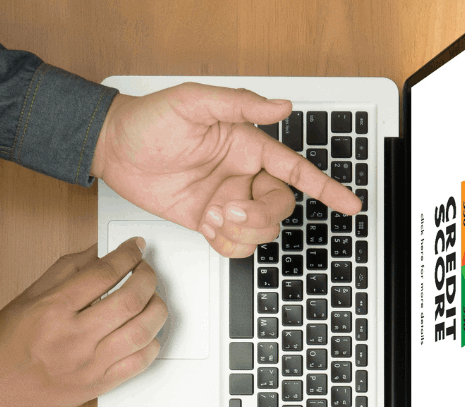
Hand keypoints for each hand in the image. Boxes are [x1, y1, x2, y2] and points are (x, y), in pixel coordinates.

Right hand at [0, 239, 166, 406]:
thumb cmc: (5, 345)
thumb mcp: (26, 297)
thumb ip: (65, 271)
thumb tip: (98, 251)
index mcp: (53, 309)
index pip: (104, 273)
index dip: (128, 255)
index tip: (137, 247)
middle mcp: (74, 337)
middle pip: (130, 300)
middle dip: (148, 278)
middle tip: (147, 271)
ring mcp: (89, 364)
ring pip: (142, 332)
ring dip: (157, 310)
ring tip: (154, 300)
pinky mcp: (98, 385)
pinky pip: (139, 364)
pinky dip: (152, 344)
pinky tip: (149, 333)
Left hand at [90, 83, 361, 257]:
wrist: (114, 149)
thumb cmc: (150, 120)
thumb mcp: (194, 102)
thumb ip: (241, 104)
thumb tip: (281, 106)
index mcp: (249, 147)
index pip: (297, 170)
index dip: (326, 188)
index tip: (349, 204)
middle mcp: (243, 176)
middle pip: (279, 209)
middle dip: (259, 217)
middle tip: (228, 210)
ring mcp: (229, 202)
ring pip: (260, 232)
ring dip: (239, 232)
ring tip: (211, 216)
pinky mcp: (211, 223)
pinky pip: (236, 247)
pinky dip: (226, 245)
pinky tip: (207, 227)